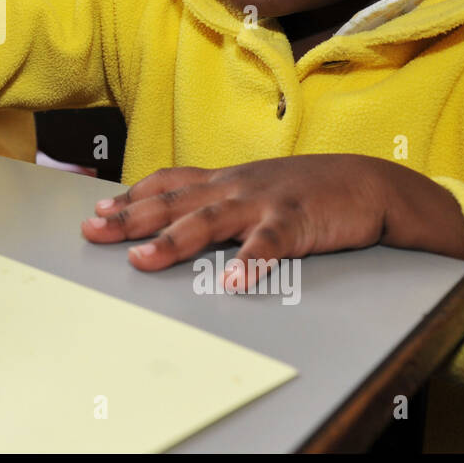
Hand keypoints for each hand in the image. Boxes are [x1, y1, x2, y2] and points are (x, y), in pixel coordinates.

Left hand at [81, 155, 463, 280]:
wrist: (369, 183)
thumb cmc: (308, 192)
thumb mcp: (255, 189)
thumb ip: (218, 201)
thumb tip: (177, 218)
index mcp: (225, 182)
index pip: (168, 185)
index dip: (131, 198)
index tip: (97, 212)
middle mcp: (236, 188)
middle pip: (174, 202)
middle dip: (131, 218)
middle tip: (94, 231)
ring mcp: (264, 203)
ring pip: (210, 221)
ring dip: (174, 240)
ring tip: (143, 259)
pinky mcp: (297, 222)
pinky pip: (270, 244)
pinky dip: (250, 261)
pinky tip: (233, 281)